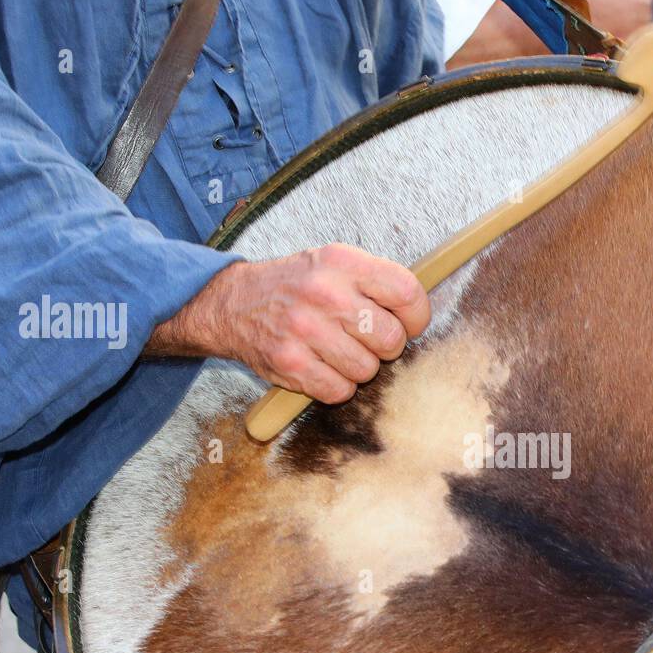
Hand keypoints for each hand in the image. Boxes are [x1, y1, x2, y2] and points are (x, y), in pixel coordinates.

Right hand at [151, 243, 429, 402]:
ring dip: (359, 368)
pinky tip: (322, 367)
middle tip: (365, 339)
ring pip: (368, 369)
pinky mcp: (291, 364)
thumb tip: (420, 312)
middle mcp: (325, 293)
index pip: (407, 292)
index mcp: (342, 262)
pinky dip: (336, 386)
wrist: (233, 303)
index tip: (409, 325)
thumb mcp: (333, 263)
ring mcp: (306, 330)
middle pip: (391, 339)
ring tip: (338, 351)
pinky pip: (340, 391)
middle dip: (385, 347)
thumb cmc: (296, 286)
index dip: (417, 317)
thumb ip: (375, 281)